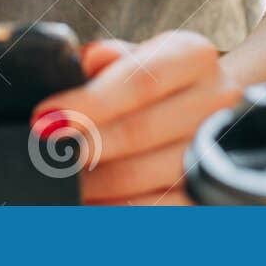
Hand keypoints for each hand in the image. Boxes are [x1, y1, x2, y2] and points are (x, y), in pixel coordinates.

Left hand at [31, 31, 240, 204]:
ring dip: (95, 184)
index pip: (139, 80)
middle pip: (139, 131)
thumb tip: (84, 61)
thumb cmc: (160, 81)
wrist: (210, 109)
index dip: (89, 103)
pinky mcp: (213, 192)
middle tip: (48, 157)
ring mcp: (220, 149)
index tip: (45, 119)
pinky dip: (118, 211)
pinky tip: (91, 206)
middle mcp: (216, 100)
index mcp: (193, 56)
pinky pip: (159, 211)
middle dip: (84, 148)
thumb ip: (109, 57)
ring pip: (145, 176)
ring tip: (63, 182)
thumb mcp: (138, 55)